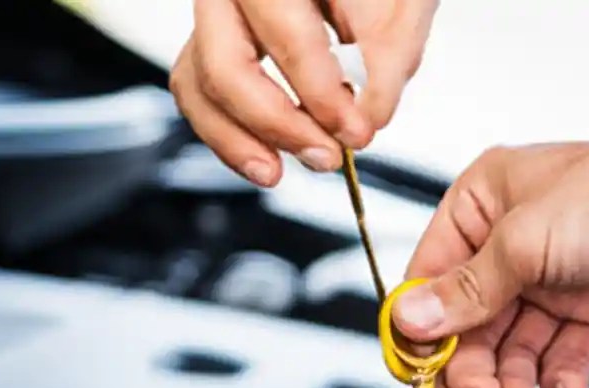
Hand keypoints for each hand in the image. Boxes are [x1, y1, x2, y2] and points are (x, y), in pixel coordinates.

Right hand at [169, 0, 438, 186]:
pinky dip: (227, 131)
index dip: (323, 96)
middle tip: (325, 155)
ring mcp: (212, 15)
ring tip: (275, 171)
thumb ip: (391, 48)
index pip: (288, 37)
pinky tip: (262, 154)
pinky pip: (197, 92)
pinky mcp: (211, 41)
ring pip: (198, 86)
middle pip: (225, 68)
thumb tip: (369, 113)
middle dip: (277, 125)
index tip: (357, 130)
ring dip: (238, 140)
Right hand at [391, 136, 588, 387]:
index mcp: (482, 206)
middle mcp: (511, 245)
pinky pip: (560, 357)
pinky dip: (559, 379)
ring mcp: (553, 281)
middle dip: (472, 367)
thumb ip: (467, 290)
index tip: (415, 373)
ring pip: (513, 348)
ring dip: (513, 381)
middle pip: (469, 323)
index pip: (429, 276)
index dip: (420, 329)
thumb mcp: (526, 242)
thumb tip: (409, 321)